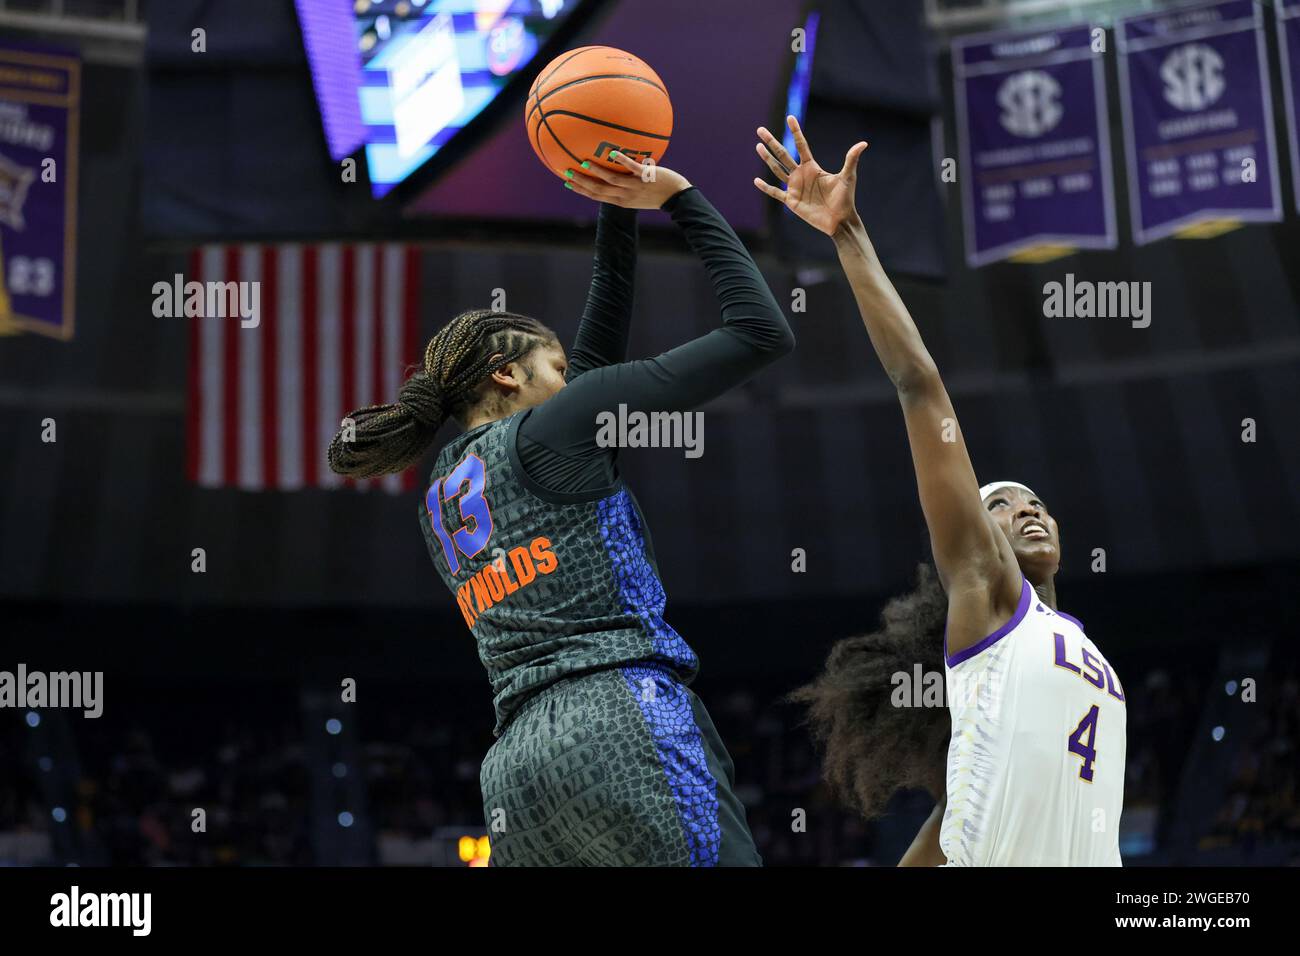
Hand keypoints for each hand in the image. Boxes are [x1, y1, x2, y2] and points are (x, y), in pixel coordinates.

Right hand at [562, 152, 690, 209]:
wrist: (677, 197)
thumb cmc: (656, 193)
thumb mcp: (637, 194)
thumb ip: (624, 185)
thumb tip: (613, 171)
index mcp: (621, 201)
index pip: (597, 196)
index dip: (581, 190)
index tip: (567, 183)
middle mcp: (625, 195)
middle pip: (598, 190)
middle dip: (581, 182)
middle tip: (567, 172)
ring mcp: (635, 186)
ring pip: (612, 180)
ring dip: (597, 172)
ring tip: (584, 163)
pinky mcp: (646, 176)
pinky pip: (632, 168)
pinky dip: (622, 161)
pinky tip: (613, 152)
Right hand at [753, 115, 866, 236]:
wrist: (839, 220)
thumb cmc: (845, 198)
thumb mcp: (848, 177)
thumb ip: (851, 159)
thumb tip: (863, 143)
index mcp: (812, 167)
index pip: (801, 145)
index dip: (795, 132)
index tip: (789, 117)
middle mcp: (801, 175)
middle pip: (783, 154)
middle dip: (772, 142)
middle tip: (760, 130)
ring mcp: (794, 187)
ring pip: (777, 170)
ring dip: (767, 159)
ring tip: (758, 146)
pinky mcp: (791, 201)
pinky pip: (776, 192)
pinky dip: (766, 188)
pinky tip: (756, 181)